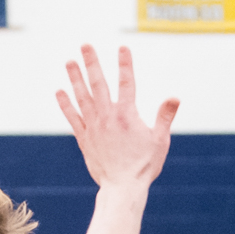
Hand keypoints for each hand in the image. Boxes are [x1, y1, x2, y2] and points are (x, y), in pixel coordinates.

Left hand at [56, 45, 179, 189]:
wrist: (122, 188)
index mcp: (127, 115)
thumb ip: (165, 117)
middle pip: (99, 84)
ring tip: (69, 61)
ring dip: (75, 78)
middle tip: (85, 45)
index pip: (127, 83)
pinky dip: (66, 104)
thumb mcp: (160, 141)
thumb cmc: (144, 166)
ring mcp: (93, 127)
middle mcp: (107, 117)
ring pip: (82, 97)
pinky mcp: (85, 139)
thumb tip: (174, 97)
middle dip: (92, 63)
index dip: (125, 64)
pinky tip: (59, 91)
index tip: (122, 48)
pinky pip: (73, 117)